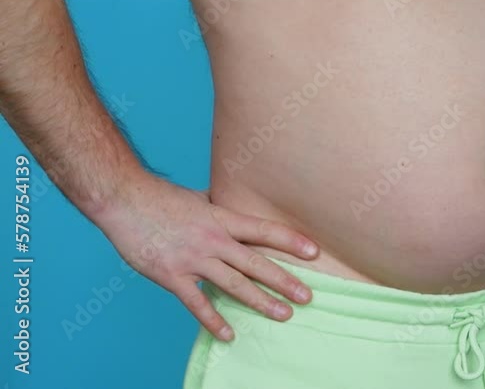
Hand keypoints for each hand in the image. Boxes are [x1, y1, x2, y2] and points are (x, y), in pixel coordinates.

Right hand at [97, 174, 318, 340]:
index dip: (291, 241)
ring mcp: (193, 260)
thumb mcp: (200, 199)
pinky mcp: (172, 276)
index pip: (264, 231)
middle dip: (284, 281)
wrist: (123, 200)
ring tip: (283, 314)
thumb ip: (220, 208)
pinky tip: (230, 334)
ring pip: (234, 285)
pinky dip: (214, 321)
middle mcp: (213, 240)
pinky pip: (197, 303)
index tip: (314, 252)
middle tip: (307, 296)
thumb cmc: (161, 197)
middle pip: (256, 263)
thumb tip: (235, 205)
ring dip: (261, 302)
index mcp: (222, 219)